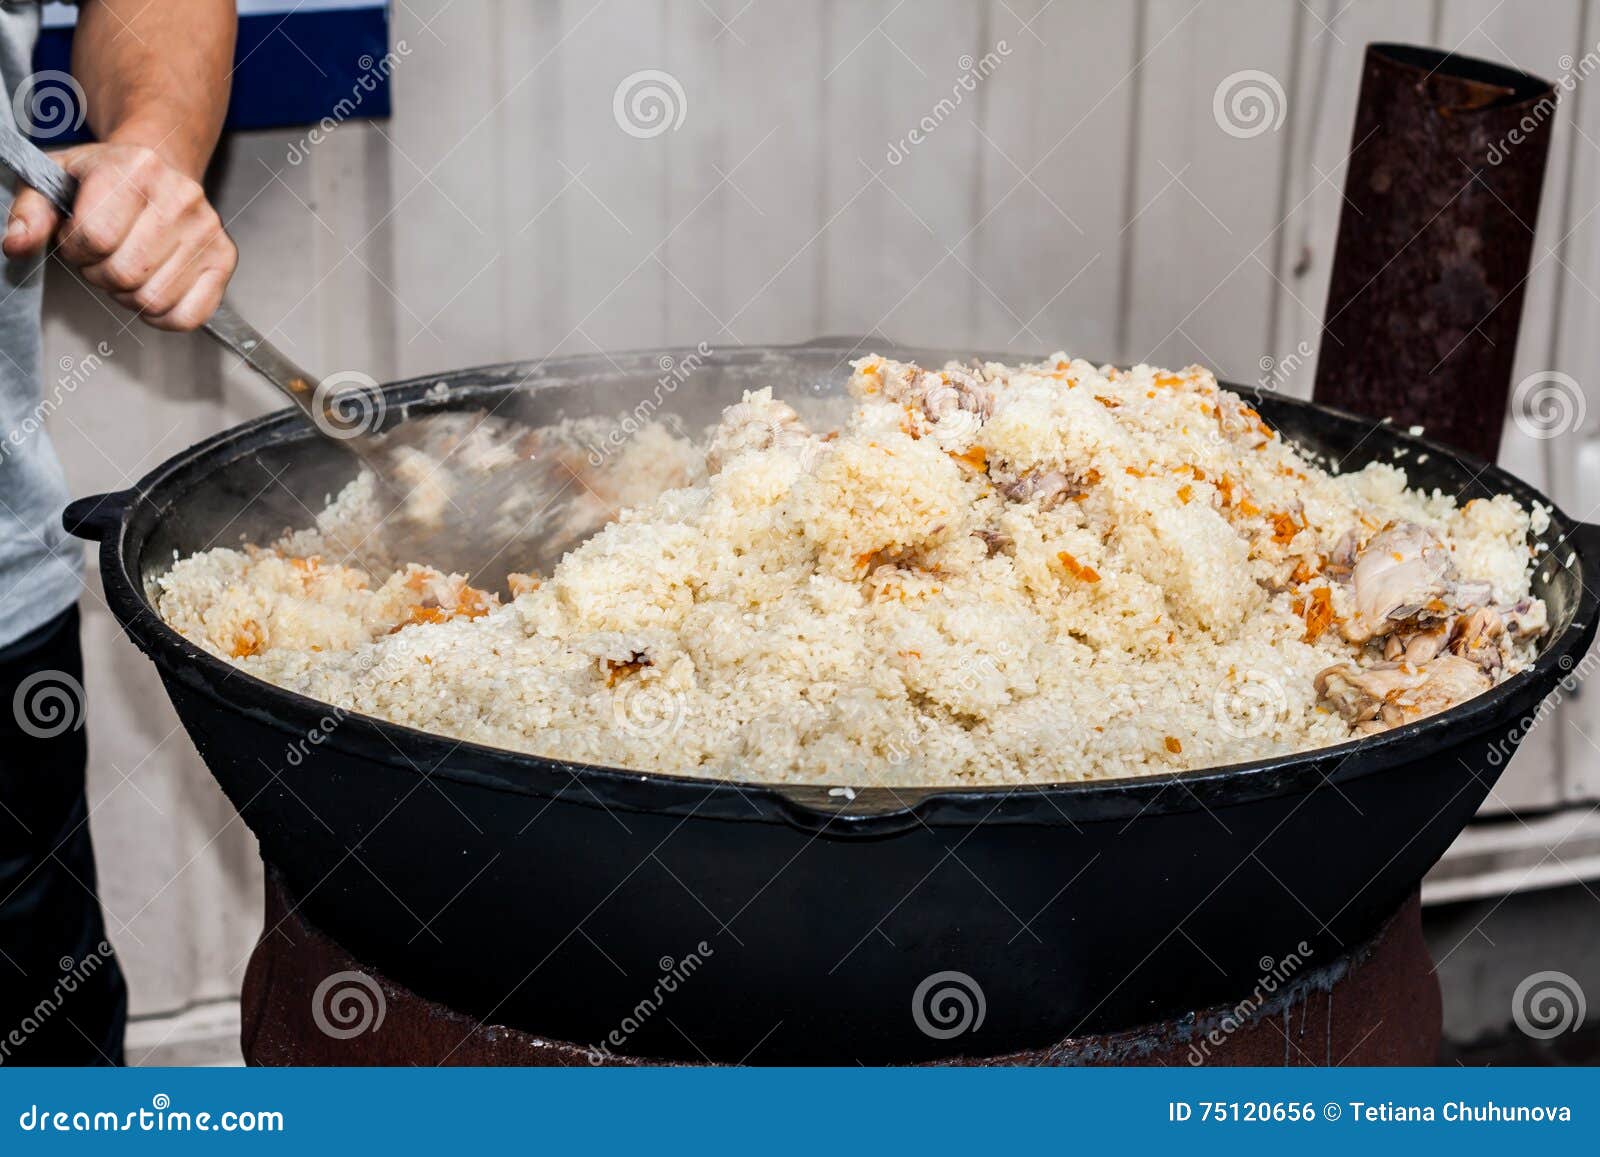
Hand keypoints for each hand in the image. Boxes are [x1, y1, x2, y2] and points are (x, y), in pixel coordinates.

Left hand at [2, 142, 237, 330]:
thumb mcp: (56, 179)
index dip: (74, 249)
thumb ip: (30, 212)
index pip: (95, 236)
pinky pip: (189, 315)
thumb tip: (17, 244)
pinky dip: (163, 316)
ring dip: (129, 296)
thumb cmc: (106, 177)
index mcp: (136, 168)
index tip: (77, 239)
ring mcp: (208, 230)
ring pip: (153, 300)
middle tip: (102, 257)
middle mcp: (180, 197)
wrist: (159, 166)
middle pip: (126, 273)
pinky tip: (152, 290)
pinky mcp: (225, 258)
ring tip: (127, 268)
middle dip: (101, 275)